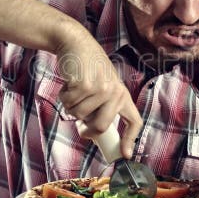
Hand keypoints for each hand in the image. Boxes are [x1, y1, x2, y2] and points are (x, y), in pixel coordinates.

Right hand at [56, 32, 141, 158]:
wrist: (76, 43)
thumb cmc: (87, 68)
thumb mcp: (102, 85)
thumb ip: (101, 106)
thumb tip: (92, 133)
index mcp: (122, 94)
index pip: (134, 120)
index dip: (130, 140)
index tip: (124, 154)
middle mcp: (115, 92)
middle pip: (100, 127)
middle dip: (86, 130)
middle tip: (80, 124)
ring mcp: (100, 88)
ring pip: (80, 116)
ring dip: (71, 106)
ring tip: (75, 90)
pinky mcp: (84, 85)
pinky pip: (69, 104)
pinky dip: (64, 96)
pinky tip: (69, 83)